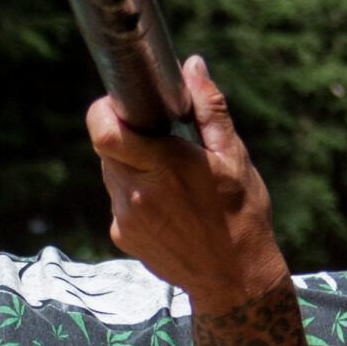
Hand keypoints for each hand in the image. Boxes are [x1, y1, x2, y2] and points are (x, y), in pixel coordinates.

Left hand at [85, 56, 284, 310]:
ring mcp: (126, 218)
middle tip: (155, 139)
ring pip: (112, 175)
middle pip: (106, 149)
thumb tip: (192, 65)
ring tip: (168, 177)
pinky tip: (167, 207)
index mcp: (165, 166)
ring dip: (130, 167)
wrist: (235, 280)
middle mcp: (137, 193)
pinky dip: (135, 196)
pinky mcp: (122, 237)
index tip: (121, 105)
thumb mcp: (234, 158)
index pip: (104, 131)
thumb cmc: (242, 215)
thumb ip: (209, 109)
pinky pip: (119, 202)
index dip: (104, 111)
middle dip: (124, 136)